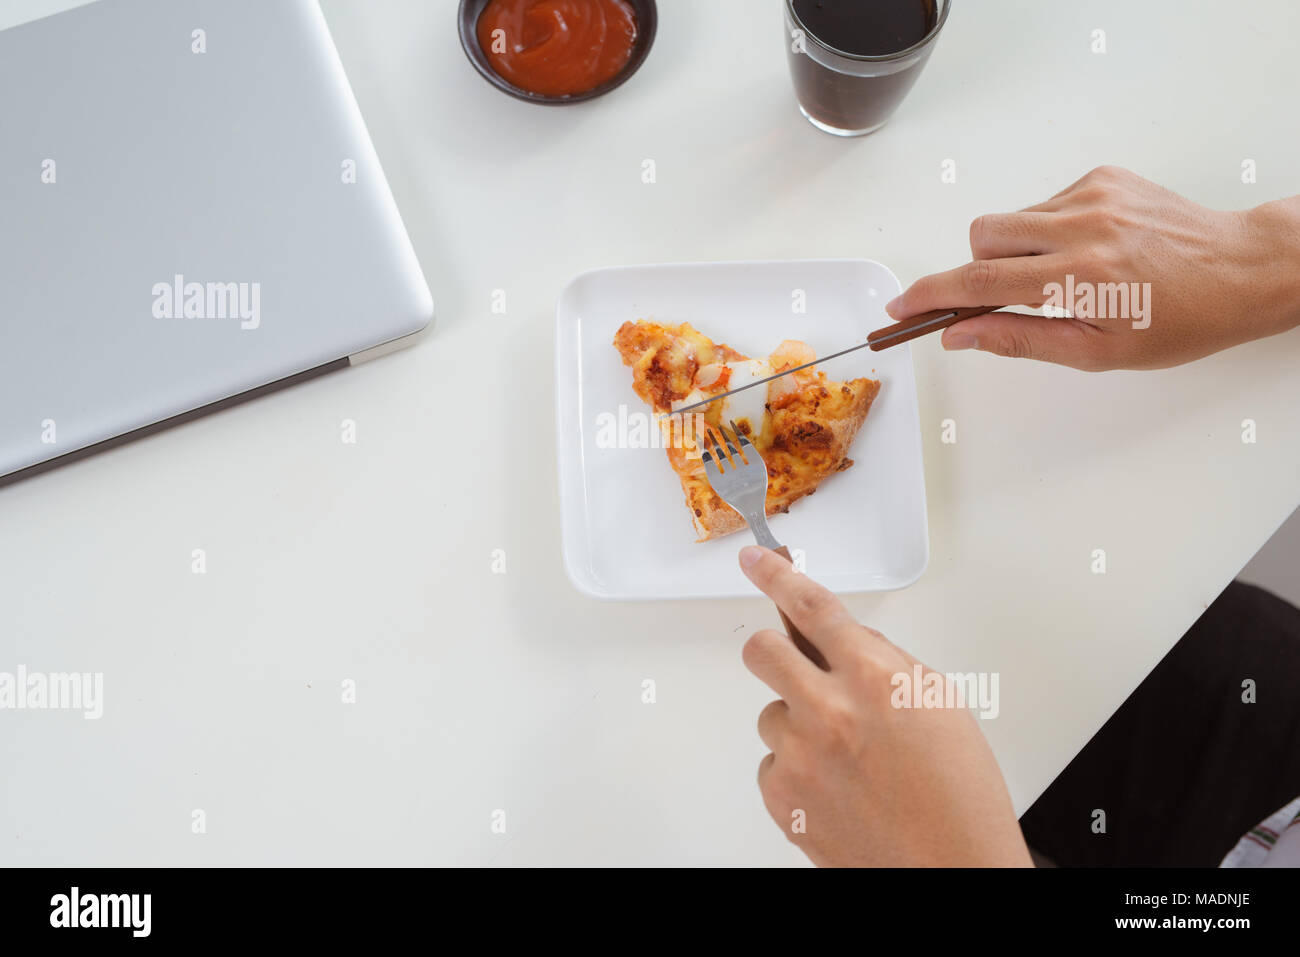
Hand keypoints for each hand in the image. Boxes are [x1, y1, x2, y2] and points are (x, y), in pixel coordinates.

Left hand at [739, 546, 1030, 866]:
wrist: (949, 871)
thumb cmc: (959, 795)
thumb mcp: (939, 704)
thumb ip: (885, 662)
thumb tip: (846, 640)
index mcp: (875, 677)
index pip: (811, 605)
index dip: (776, 574)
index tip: (756, 559)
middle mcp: (828, 710)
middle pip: (763, 651)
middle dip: (774, 652)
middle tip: (798, 672)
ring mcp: (799, 755)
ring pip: (770, 713)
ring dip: (799, 724)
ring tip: (848, 760)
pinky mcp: (781, 796)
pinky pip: (773, 762)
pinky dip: (798, 769)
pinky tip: (839, 789)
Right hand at [885, 166, 1299, 369]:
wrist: (1238, 270)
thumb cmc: (1179, 320)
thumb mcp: (1097, 352)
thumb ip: (1020, 340)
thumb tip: (961, 336)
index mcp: (1080, 279)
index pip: (979, 284)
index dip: (930, 296)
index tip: (901, 308)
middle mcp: (1082, 229)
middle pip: (982, 238)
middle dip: (978, 270)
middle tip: (1012, 297)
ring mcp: (1093, 196)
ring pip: (1011, 220)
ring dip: (1016, 251)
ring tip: (1062, 275)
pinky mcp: (1103, 177)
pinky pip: (1044, 202)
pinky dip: (1048, 230)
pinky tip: (1086, 249)